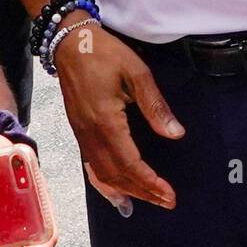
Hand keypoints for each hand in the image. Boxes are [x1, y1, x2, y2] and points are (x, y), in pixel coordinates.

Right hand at [56, 22, 183, 208]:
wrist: (70, 43)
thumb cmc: (105, 53)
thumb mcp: (137, 72)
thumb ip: (155, 106)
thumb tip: (176, 134)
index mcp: (106, 121)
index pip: (130, 163)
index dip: (150, 183)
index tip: (169, 195)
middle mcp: (90, 134)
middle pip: (117, 175)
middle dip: (143, 192)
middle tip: (167, 202)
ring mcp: (81, 134)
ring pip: (102, 174)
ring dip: (126, 190)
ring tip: (148, 201)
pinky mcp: (78, 131)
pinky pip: (91, 166)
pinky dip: (105, 184)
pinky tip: (115, 193)